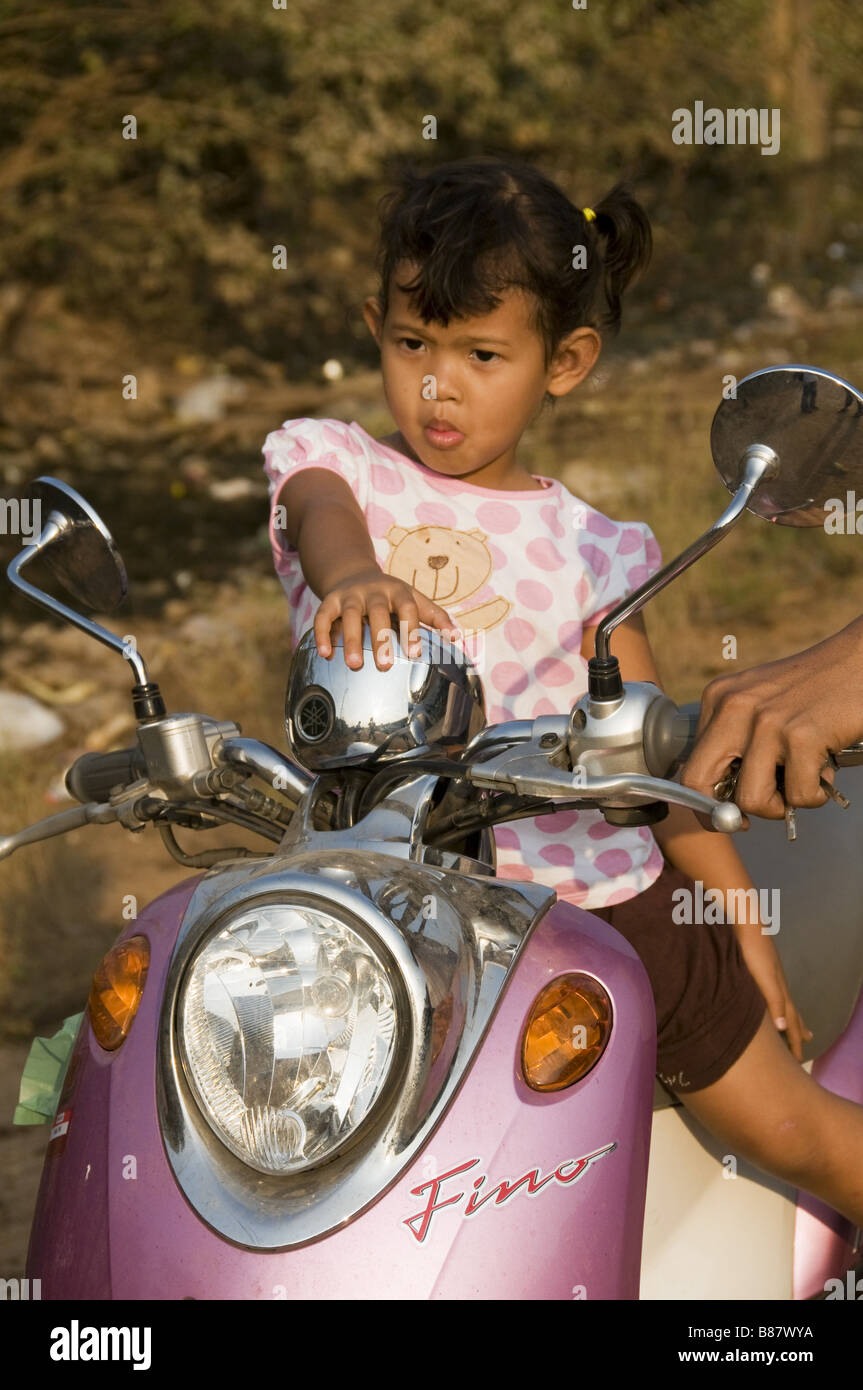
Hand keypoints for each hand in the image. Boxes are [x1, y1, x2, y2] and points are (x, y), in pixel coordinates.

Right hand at [314, 566, 457, 669]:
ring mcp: (350, 595)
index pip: (408, 608)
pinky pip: (323, 616)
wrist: (353, 572)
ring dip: (351, 640)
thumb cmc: (390, 595)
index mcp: (398, 591)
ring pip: (349, 615)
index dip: (412, 630)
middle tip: (384, 666)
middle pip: (378, 612)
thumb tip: (456, 637)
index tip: (415, 654)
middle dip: (380, 638)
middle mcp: (373, 591)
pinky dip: (322, 634)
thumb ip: (434, 616)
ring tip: (355, 665)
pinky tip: (325, 654)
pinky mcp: (330, 600)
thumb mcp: (413, 599)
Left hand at [681, 617, 862, 818]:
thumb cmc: (814, 688)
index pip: (689, 765)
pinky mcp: (802, 736)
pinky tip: (824, 771)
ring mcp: (767, 721)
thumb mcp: (760, 701)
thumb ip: (737, 740)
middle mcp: (734, 706)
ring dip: (780, 805)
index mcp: (719, 698)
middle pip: (699, 783)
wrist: (859, 660)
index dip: (705, 801)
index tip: (726, 814)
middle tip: (749, 820)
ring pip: (750, 799)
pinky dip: (815, 795)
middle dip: (724, 814)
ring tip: (801, 782)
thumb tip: (722, 799)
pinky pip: (798, 796)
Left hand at [734, 927, 812, 1060]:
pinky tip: (767, 997)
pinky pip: (771, 990)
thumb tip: (785, 1028)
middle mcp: (777, 982)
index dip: (795, 1039)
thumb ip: (773, 1000)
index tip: (799, 1059)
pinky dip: (775, 1001)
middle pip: (791, 1010)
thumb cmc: (751, 949)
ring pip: (782, 1000)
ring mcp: (769, 972)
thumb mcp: (763, 976)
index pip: (791, 1020)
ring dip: (788, 1015)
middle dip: (797, 1030)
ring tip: (792, 1024)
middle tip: (805, 1044)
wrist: (743, 919)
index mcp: (778, 988)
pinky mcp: (759, 964)